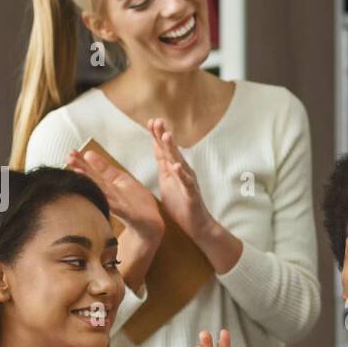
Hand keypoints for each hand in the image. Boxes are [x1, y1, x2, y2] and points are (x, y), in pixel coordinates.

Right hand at [67, 148, 163, 244]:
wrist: (149, 224)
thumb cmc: (135, 203)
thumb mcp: (121, 180)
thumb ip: (106, 169)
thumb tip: (89, 154)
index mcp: (110, 185)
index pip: (95, 172)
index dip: (84, 162)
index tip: (72, 153)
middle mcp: (111, 195)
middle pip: (95, 180)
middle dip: (82, 169)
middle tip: (69, 158)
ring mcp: (119, 206)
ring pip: (103, 192)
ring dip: (91, 183)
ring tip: (78, 172)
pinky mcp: (129, 215)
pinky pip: (120, 209)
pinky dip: (113, 205)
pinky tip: (105, 199)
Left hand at [149, 119, 215, 239]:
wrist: (197, 225)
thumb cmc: (182, 204)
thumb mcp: (167, 181)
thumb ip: (163, 164)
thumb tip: (156, 147)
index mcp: (174, 169)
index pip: (164, 150)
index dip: (157, 136)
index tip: (150, 121)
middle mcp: (183, 172)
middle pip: (171, 152)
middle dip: (164, 136)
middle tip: (158, 121)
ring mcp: (188, 182)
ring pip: (179, 163)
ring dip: (173, 150)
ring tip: (166, 136)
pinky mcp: (191, 194)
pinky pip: (186, 183)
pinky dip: (181, 174)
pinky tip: (176, 166)